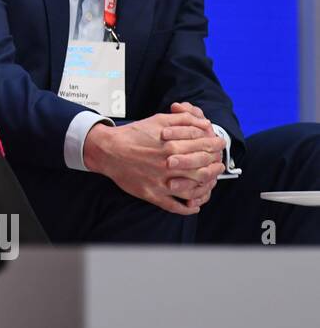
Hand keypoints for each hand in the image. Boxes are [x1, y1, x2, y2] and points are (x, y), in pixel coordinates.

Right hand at [83, 111, 225, 214]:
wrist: (108, 150)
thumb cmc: (133, 134)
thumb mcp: (158, 120)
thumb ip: (183, 119)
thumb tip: (204, 123)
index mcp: (171, 146)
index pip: (204, 147)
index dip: (216, 144)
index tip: (220, 144)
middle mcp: (168, 165)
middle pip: (203, 168)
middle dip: (216, 164)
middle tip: (219, 162)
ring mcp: (161, 182)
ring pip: (193, 189)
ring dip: (207, 187)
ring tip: (210, 181)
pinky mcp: (152, 194)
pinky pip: (175, 206)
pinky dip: (188, 208)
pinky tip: (195, 205)